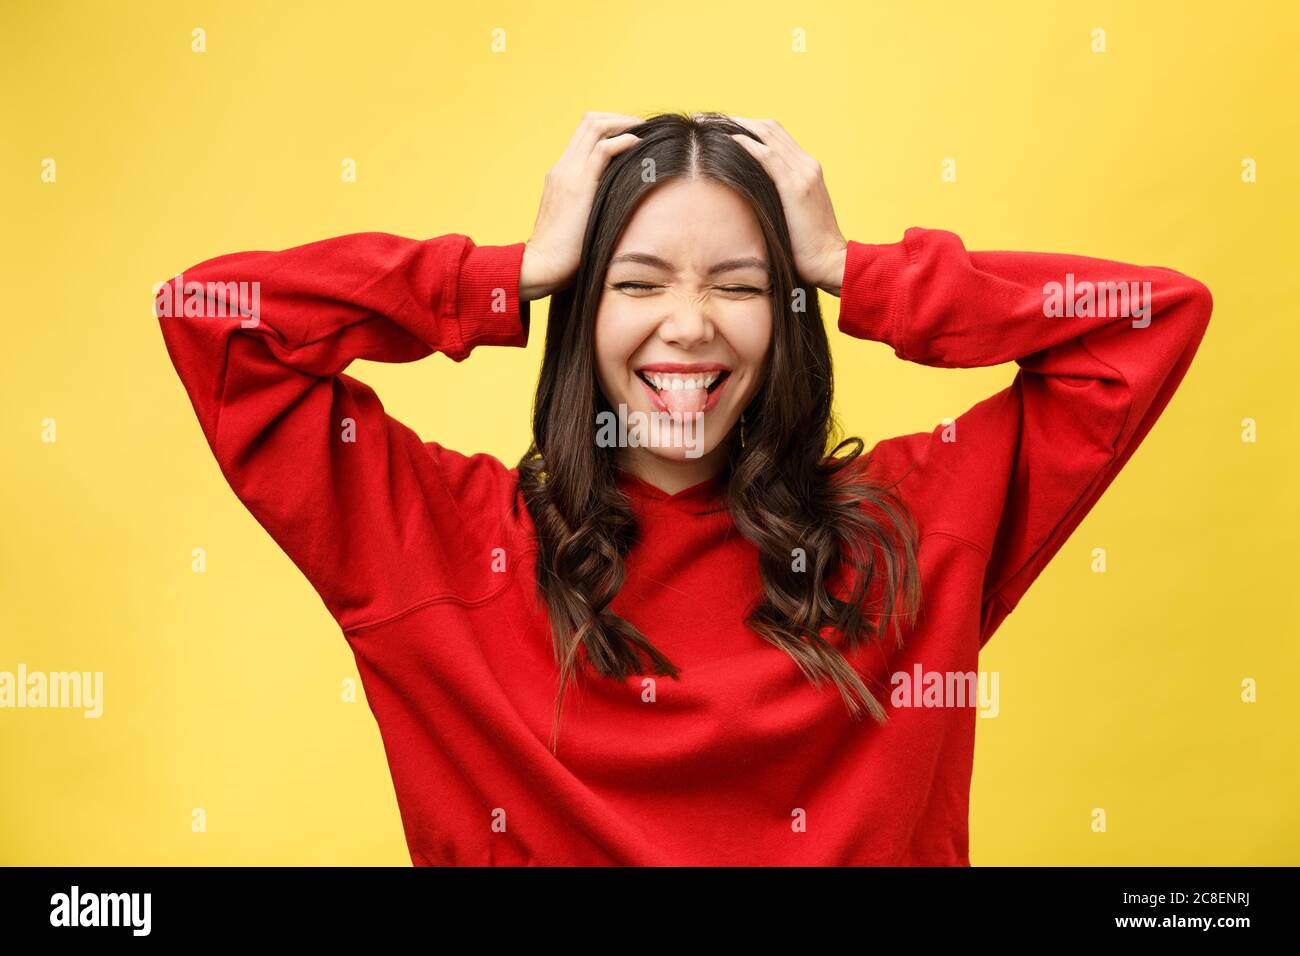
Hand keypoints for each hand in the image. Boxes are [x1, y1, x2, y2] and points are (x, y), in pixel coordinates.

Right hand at [520, 112, 642, 300]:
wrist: (542, 264)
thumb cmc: (562, 251)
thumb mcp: (575, 218)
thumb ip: (589, 204)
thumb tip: (616, 206)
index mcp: (561, 173)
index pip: (584, 134)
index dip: (609, 126)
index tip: (631, 135)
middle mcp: (563, 167)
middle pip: (589, 121)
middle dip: (619, 118)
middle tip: (641, 128)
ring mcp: (569, 173)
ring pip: (595, 127)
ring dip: (623, 124)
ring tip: (643, 132)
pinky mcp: (579, 186)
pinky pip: (603, 150)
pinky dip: (623, 140)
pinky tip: (638, 145)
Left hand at [722, 116, 847, 296]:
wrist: (831, 262)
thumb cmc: (807, 249)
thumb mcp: (790, 216)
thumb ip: (775, 200)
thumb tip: (745, 199)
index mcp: (806, 169)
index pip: (773, 136)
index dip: (745, 126)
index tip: (718, 127)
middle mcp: (806, 164)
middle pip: (768, 127)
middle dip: (735, 119)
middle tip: (704, 118)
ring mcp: (804, 173)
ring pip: (767, 134)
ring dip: (734, 125)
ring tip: (707, 123)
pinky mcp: (797, 187)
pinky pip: (769, 157)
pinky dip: (746, 145)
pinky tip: (725, 140)